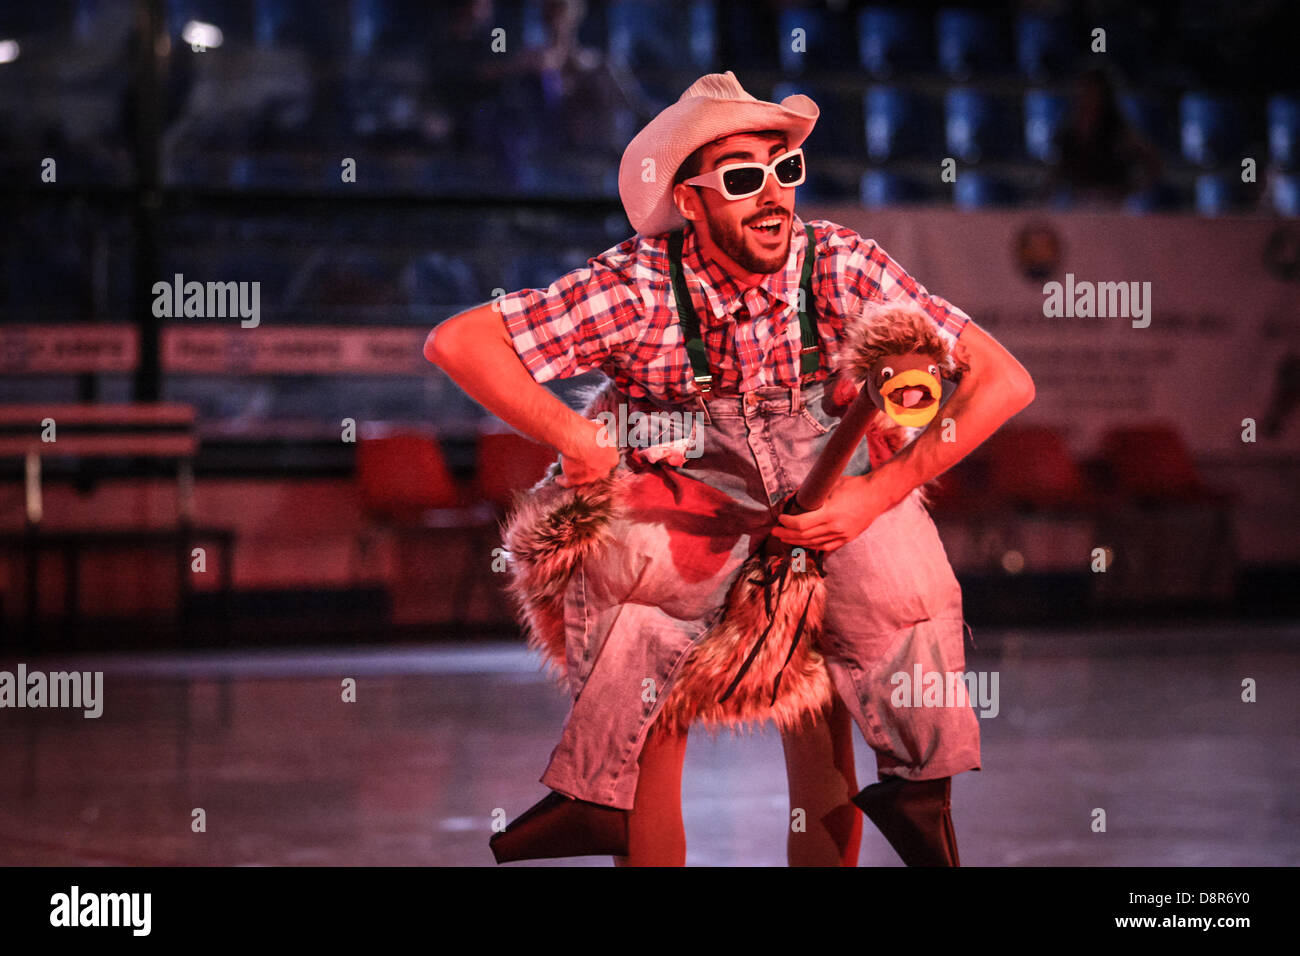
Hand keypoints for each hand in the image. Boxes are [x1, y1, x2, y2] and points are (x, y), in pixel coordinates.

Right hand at [556, 417, 620, 486]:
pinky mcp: (574, 480)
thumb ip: (602, 432)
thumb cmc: (590, 431)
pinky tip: (558, 479)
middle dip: (592, 468)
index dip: (601, 457)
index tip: (595, 454)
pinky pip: (568, 483)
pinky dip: (562, 481)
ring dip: (578, 474)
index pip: (609, 462)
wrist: (577, 438)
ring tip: (569, 469)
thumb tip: (601, 428)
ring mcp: (588, 477)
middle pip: (599, 473)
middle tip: (583, 461)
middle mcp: (603, 471)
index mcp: (612, 459)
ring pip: (584, 479)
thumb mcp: (600, 428)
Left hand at [769, 473, 884, 552]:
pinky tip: (802, 544)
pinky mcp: (846, 538)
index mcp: (830, 513)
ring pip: (813, 543)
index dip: (788, 523)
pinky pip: (825, 546)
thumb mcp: (832, 484)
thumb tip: (793, 495)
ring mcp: (842, 535)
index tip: (780, 518)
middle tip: (775, 531)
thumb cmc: (854, 486)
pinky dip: (812, 546)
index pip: (802, 524)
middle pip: (804, 536)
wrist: (877, 495)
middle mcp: (835, 527)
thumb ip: (812, 491)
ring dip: (796, 541)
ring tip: (784, 538)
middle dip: (786, 534)